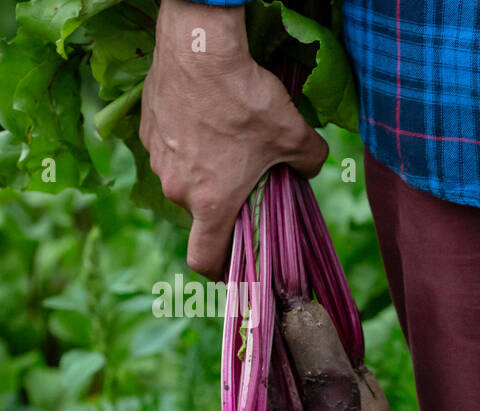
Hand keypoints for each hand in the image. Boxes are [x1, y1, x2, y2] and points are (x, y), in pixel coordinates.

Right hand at [141, 0, 328, 277]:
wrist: (200, 48)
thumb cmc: (249, 100)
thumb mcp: (296, 137)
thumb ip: (310, 164)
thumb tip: (309, 169)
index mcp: (211, 202)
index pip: (204, 258)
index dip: (221, 271)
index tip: (234, 268)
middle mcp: (178, 188)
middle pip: (203, 214)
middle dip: (226, 205)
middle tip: (250, 184)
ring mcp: (158, 159)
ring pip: (186, 180)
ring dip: (207, 173)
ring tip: (232, 143)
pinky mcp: (148, 130)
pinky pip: (173, 151)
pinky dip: (190, 146)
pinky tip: (211, 121)